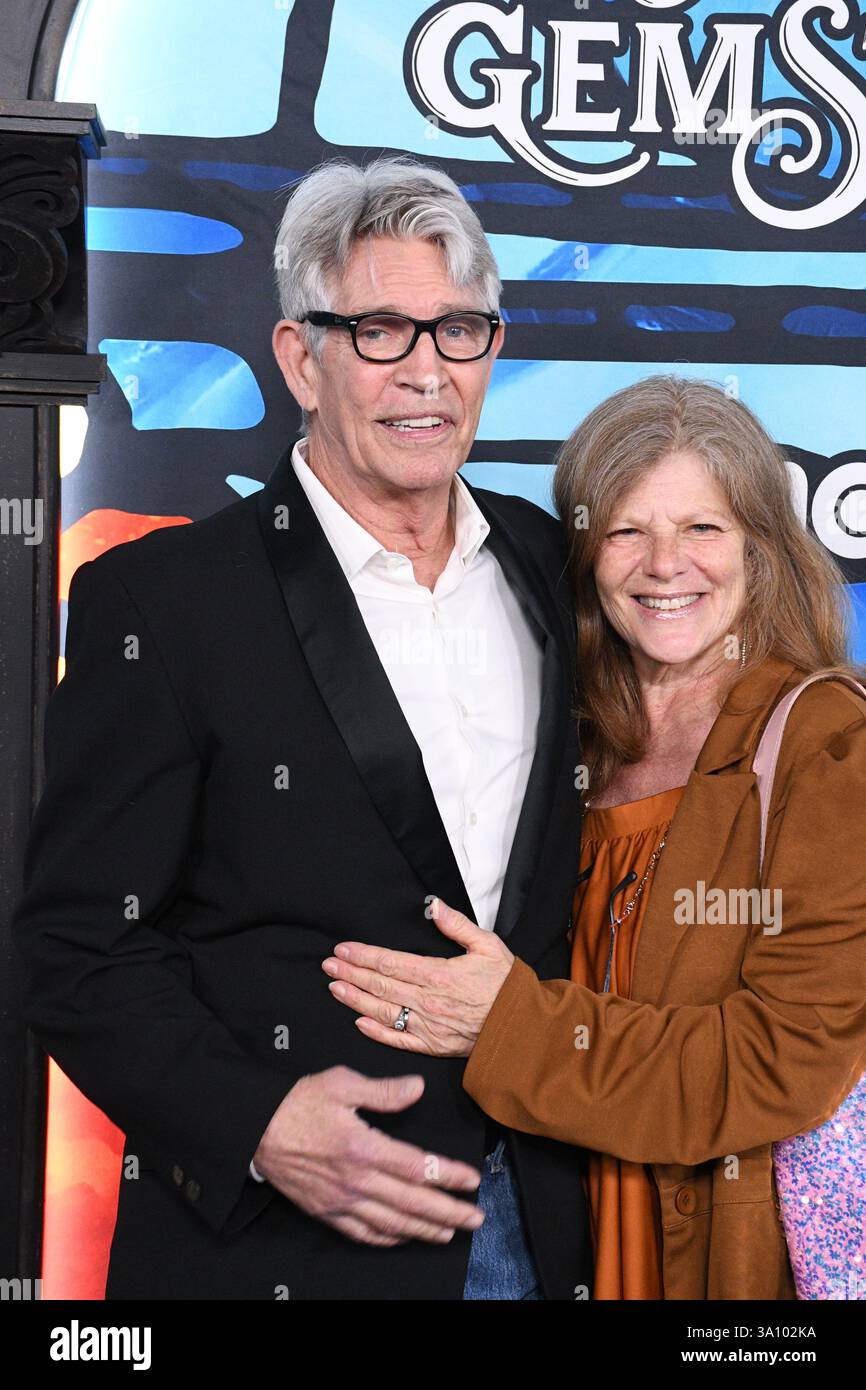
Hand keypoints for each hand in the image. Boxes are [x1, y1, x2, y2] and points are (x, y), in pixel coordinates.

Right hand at [251, 1065, 483, 1245]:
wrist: (255, 1129)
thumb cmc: (297, 1103)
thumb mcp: (341, 1084)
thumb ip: (383, 1091)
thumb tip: (417, 1088)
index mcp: (362, 1147)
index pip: (417, 1167)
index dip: (448, 1176)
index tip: (472, 1180)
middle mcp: (355, 1180)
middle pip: (412, 1203)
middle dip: (448, 1212)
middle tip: (475, 1218)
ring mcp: (340, 1201)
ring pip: (391, 1223)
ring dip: (424, 1230)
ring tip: (449, 1232)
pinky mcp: (326, 1211)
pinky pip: (362, 1233)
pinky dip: (388, 1238)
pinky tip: (404, 1236)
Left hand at [321, 897, 514, 1056]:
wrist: (525, 1028)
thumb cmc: (507, 985)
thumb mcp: (488, 946)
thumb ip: (457, 925)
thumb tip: (434, 905)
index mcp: (439, 975)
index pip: (391, 962)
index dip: (363, 955)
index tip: (343, 949)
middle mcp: (428, 1002)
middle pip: (380, 985)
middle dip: (351, 973)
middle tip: (328, 965)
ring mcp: (429, 1027)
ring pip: (383, 1012)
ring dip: (355, 999)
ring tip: (335, 988)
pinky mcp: (433, 1046)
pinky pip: (399, 1040)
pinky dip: (376, 1032)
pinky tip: (359, 1022)